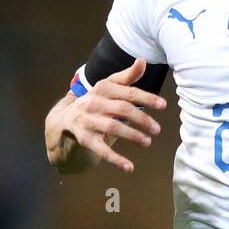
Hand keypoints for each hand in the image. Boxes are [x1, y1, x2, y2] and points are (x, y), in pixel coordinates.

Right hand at [45, 58, 165, 173]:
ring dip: (133, 135)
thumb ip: (127, 77)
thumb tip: (142, 61)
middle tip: (157, 129)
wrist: (65, 120)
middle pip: (122, 109)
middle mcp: (93, 102)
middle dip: (142, 119)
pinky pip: (101, 149)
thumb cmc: (95, 102)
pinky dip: (116, 159)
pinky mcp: (84, 138)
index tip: (163, 105)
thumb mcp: (108, 87)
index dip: (146, 98)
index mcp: (102, 88)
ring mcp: (88, 120)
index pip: (128, 92)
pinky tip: (129, 167)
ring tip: (147, 142)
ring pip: (113, 127)